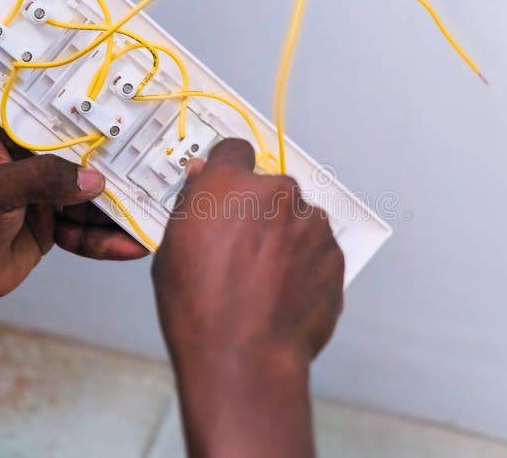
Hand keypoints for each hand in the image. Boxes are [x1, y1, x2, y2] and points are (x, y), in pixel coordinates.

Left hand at [0, 112, 147, 307]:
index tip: (132, 116)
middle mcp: (28, 159)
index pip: (55, 117)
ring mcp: (43, 192)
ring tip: (152, 218)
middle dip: (117, 171)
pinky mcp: (53, 223)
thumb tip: (96, 182)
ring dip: (119, 211)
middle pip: (83, 158)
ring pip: (91, 198)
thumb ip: (43, 180)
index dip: (92, 117)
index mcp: (6, 134)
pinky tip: (132, 247)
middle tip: (157, 172)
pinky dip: (108, 239)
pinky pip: (87, 229)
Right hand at [151, 138, 343, 457]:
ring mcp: (311, 223)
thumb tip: (201, 176)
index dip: (230, 169)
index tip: (228, 186)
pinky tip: (284, 293)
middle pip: (270, 188)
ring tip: (265, 280)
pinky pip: (317, 248)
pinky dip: (305, 263)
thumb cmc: (199, 309)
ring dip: (285, 237)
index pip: (234, 150)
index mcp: (228, 184)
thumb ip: (191, 204)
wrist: (245, 357)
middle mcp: (276, 192)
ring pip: (297, 219)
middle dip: (259, 210)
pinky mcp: (335, 253)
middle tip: (243, 249)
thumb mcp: (172, 250)